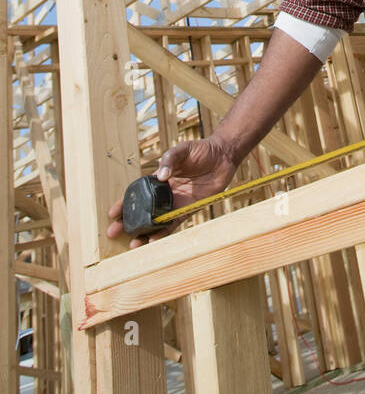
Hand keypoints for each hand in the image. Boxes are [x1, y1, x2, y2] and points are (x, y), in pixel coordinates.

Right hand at [107, 135, 239, 249]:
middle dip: (129, 222)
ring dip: (145, 232)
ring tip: (133, 243)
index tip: (112, 214)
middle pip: (143, 210)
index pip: (138, 192)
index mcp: (160, 179)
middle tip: (114, 233)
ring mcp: (177, 202)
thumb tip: (161, 176)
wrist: (224, 155)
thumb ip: (170, 160)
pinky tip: (154, 240)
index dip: (125, 203)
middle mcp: (166, 193)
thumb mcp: (182, 150)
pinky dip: (165, 232)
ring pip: (157, 221)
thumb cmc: (201, 150)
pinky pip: (175, 223)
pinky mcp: (190, 208)